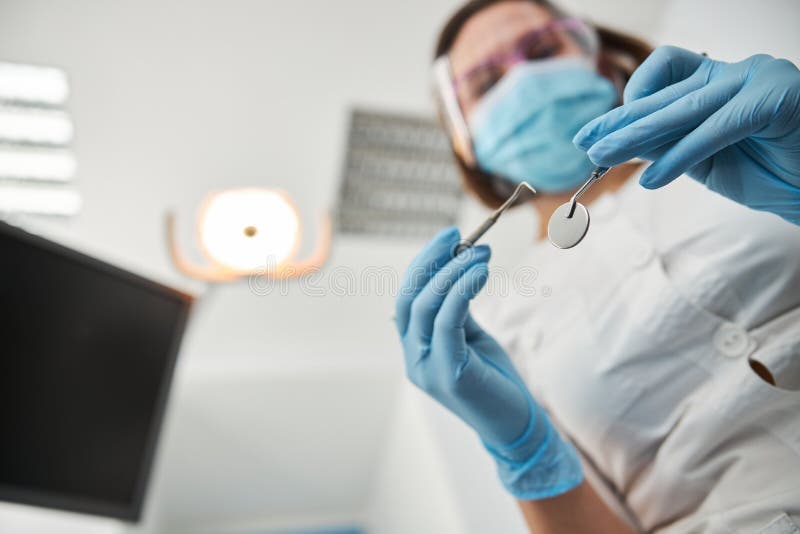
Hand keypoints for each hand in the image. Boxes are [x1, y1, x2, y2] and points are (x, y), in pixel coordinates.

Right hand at [394, 227, 581, 498]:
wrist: (517, 426)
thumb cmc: (496, 381)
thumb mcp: (471, 337)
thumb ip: (456, 309)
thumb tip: (456, 267)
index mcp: (415, 349)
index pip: (406, 298)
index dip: (423, 264)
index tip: (449, 238)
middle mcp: (413, 358)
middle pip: (409, 298)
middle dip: (431, 260)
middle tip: (458, 235)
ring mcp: (426, 368)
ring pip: (425, 306)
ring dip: (452, 272)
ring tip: (480, 253)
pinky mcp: (449, 374)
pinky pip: (447, 322)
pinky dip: (461, 290)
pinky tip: (480, 272)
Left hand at [574, 46, 799, 224]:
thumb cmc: (769, 172)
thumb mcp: (704, 158)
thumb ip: (668, 145)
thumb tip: (621, 145)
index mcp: (721, 78)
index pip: (663, 72)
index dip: (630, 99)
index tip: (603, 133)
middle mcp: (739, 71)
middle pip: (665, 93)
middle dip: (620, 121)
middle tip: (584, 142)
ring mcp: (760, 79)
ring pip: (684, 108)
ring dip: (637, 136)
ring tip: (604, 158)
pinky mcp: (777, 98)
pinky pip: (714, 129)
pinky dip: (679, 155)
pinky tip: (652, 179)